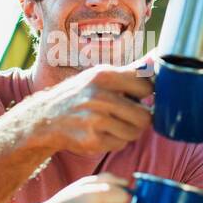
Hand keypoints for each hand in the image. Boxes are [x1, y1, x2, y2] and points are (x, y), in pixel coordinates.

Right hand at [33, 56, 153, 154]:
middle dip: (139, 119)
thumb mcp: (99, 75)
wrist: (45, 118)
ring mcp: (96, 120)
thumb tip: (157, 57)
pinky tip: (102, 133)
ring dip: (128, 132)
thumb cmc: (79, 95)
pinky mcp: (92, 140)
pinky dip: (115, 142)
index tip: (138, 97)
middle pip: (145, 116)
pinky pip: (120, 144)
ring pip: (135, 133)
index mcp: (104, 75)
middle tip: (128, 116)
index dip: (145, 94)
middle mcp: (100, 96)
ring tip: (113, 124)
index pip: (146, 86)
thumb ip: (130, 71)